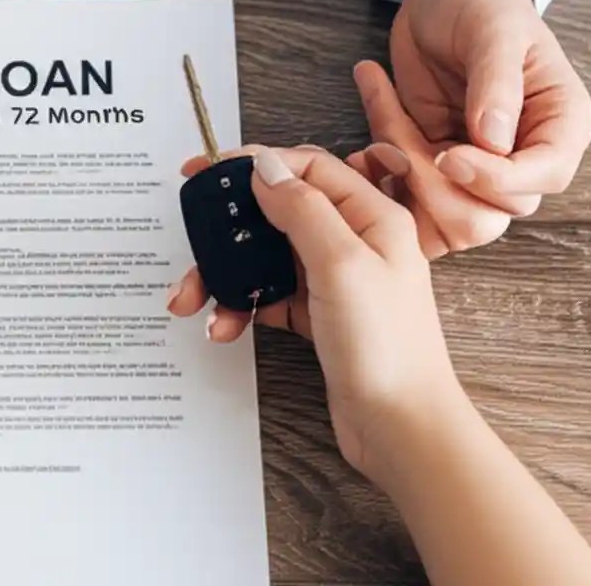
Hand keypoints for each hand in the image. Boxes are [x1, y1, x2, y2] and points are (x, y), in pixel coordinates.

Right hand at [167, 146, 461, 480]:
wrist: (400, 427)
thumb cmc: (387, 348)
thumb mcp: (342, 264)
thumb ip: (302, 209)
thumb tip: (264, 167)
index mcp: (371, 217)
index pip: (306, 169)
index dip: (253, 164)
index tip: (204, 171)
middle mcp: (354, 242)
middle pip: (276, 213)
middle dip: (227, 230)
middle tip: (190, 243)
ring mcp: (335, 280)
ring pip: (265, 257)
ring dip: (225, 275)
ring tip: (194, 301)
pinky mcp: (318, 315)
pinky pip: (267, 295)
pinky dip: (241, 306)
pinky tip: (226, 325)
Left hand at [353, 0, 590, 258]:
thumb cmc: (479, 0)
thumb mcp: (493, 28)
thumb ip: (496, 82)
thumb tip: (493, 139)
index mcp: (557, 123)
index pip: (543, 176)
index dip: (496, 178)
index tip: (451, 155)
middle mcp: (521, 156)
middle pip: (492, 214)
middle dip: (437, 187)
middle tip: (397, 144)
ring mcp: (475, 169)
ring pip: (444, 220)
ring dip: (403, 188)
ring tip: (374, 144)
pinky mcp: (432, 169)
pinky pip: (410, 206)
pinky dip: (381, 189)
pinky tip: (359, 158)